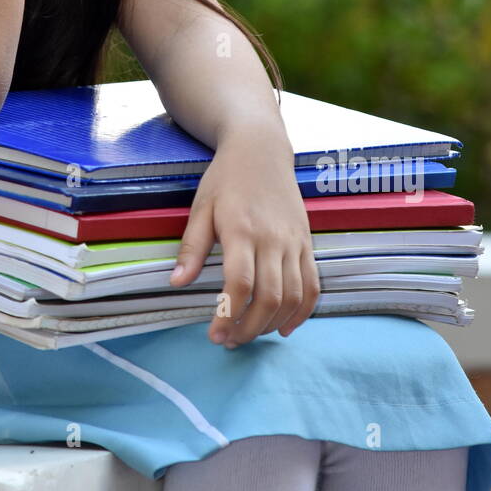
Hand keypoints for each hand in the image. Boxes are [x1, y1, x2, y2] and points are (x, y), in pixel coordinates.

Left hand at [170, 124, 320, 347]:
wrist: (261, 150)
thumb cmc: (226, 178)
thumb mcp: (201, 208)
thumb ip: (191, 248)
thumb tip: (176, 283)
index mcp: (242, 230)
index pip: (240, 284)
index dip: (228, 316)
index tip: (214, 335)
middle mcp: (273, 239)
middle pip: (270, 297)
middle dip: (249, 328)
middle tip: (228, 341)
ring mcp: (294, 242)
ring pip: (294, 297)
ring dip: (273, 324)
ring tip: (249, 334)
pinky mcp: (307, 243)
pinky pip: (313, 285)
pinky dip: (303, 312)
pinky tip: (284, 327)